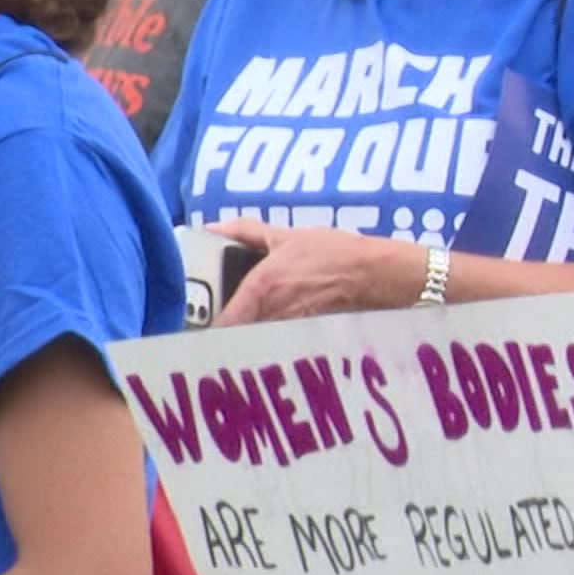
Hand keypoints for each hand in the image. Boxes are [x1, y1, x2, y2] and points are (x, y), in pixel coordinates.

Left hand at [209, 219, 411, 324]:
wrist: (377, 273)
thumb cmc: (331, 251)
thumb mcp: (286, 235)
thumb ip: (246, 231)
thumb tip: (212, 228)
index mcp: (262, 285)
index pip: (226, 320)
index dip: (209, 330)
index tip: (197, 332)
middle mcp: (274, 310)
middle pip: (239, 335)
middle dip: (226, 338)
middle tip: (212, 337)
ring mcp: (292, 328)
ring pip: (260, 342)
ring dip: (248, 344)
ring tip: (236, 344)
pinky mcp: (309, 337)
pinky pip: (282, 344)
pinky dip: (272, 346)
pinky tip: (268, 343)